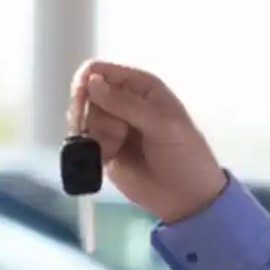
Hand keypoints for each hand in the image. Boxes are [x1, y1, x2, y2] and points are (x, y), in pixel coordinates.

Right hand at [67, 60, 227, 223]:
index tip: (83, 103)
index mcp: (140, 87)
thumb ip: (126, 104)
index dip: (86, 83)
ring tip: (114, 150)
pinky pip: (83, 142)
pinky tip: (107, 158)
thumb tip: (91, 82)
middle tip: (108, 133)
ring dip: (95, 135)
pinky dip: (89, 150)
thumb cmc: (184, 155)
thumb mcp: (162, 125)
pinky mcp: (104, 150)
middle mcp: (123, 102)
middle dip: (90, 114)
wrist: (186, 198)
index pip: (100, 71)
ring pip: (83, 119)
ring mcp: (112, 126)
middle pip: (85, 95)